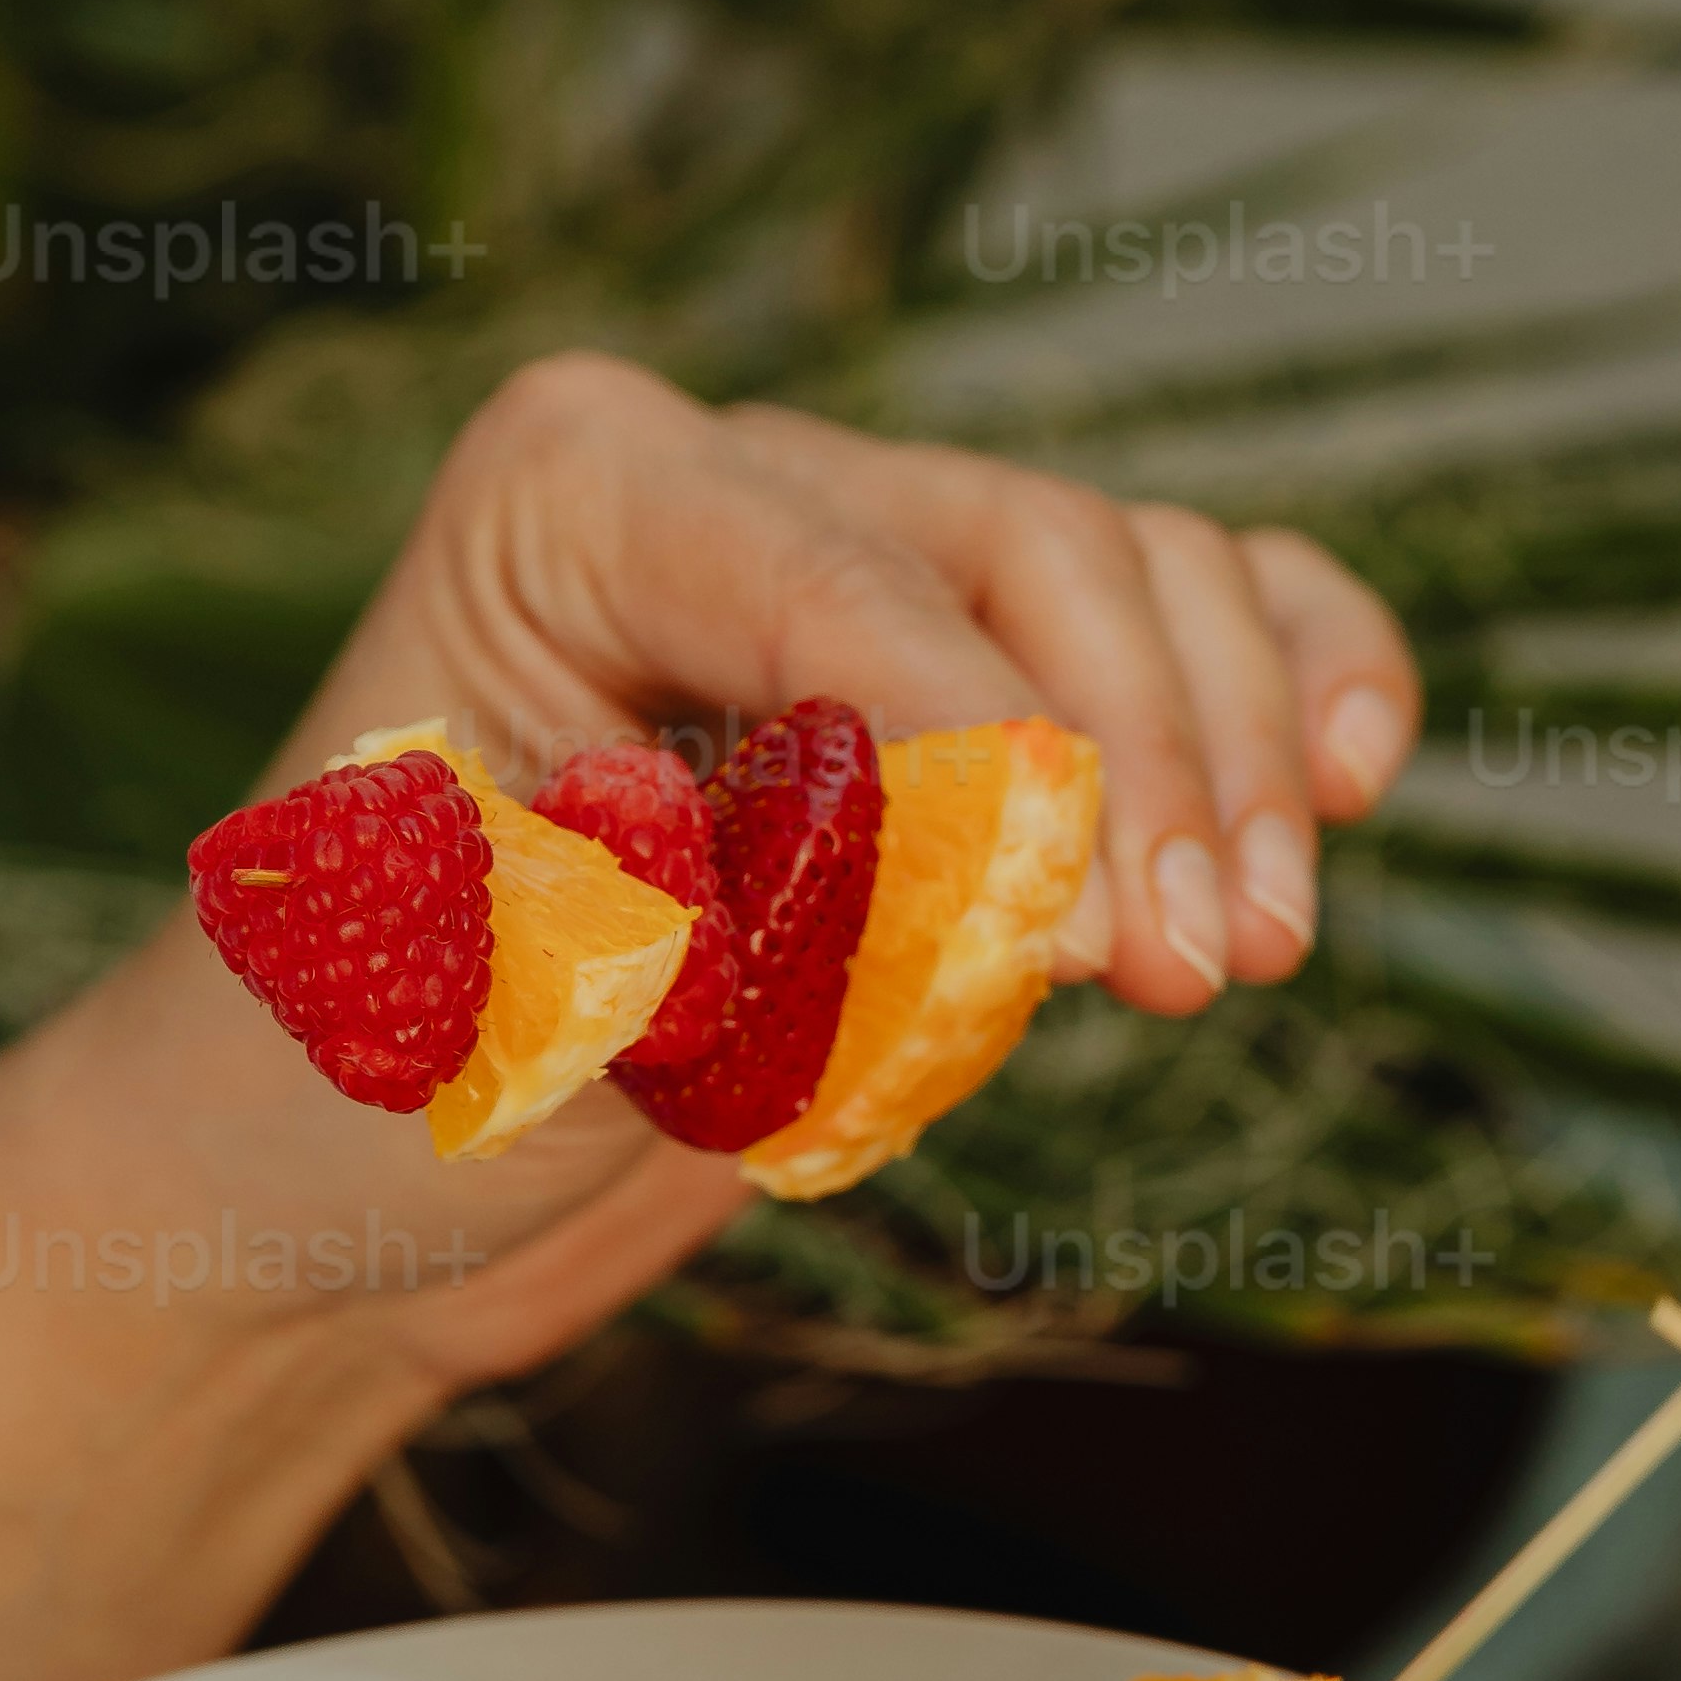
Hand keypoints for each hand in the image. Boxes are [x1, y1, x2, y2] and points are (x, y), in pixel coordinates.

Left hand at [136, 343, 1422, 1393]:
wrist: (323, 1194)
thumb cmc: (345, 1083)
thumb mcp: (485, 1009)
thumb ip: (719, 921)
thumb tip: (977, 878)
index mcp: (567, 493)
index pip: (845, 573)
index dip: (996, 740)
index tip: (1083, 930)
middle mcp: (719, 487)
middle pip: (1030, 547)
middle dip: (1137, 761)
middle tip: (1187, 975)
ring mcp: (851, 577)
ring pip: (1133, 582)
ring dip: (1225, 760)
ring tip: (1236, 957)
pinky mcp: (951, 702)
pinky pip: (1171, 626)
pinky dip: (1284, 679)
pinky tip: (1358, 772)